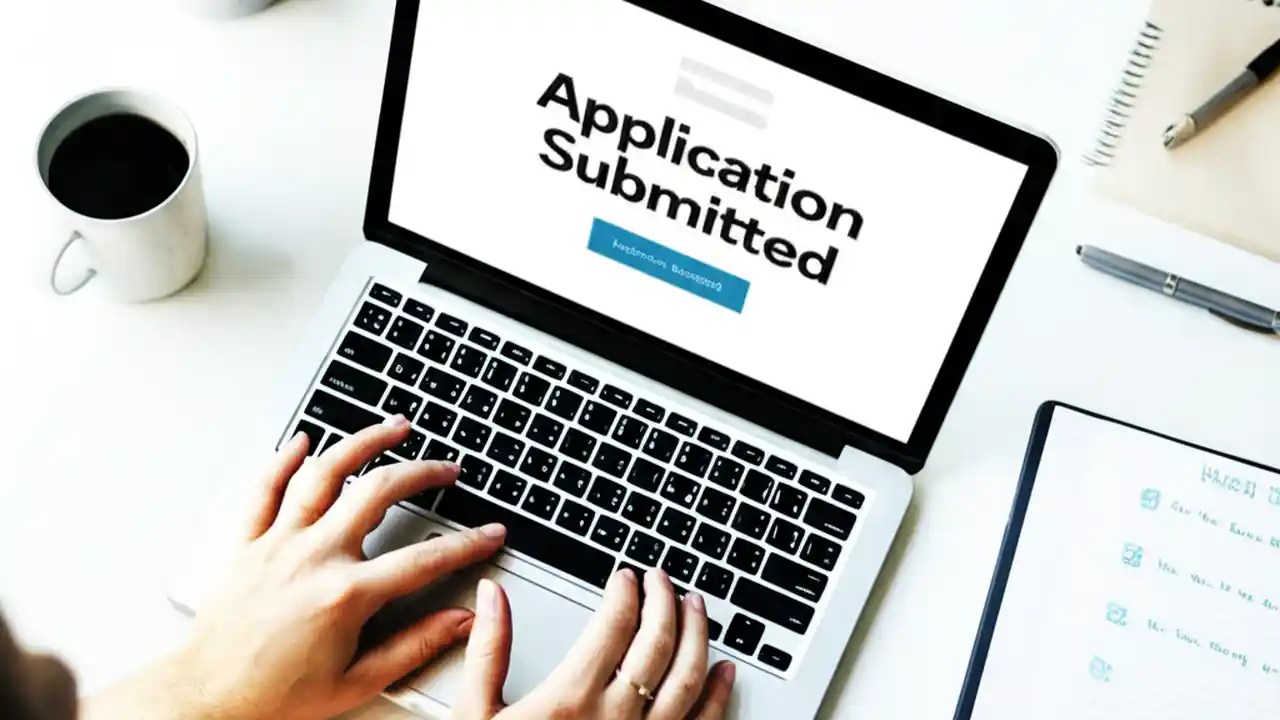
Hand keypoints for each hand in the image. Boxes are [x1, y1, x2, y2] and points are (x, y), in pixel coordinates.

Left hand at [85, 416, 506, 719]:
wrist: (205, 698)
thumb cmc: (274, 696)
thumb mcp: (356, 682)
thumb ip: (415, 646)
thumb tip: (461, 622)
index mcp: (345, 594)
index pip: (423, 559)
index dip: (467, 543)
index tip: (490, 533)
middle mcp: (313, 557)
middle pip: (378, 492)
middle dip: (422, 472)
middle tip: (447, 468)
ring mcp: (278, 544)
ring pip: (324, 473)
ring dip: (363, 443)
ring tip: (393, 427)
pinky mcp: (247, 543)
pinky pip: (265, 489)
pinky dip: (283, 460)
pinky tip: (303, 441)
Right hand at [455, 568, 734, 719]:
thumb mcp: (475, 715)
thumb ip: (487, 651)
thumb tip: (494, 595)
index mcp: (570, 698)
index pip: (614, 623)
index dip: (625, 591)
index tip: (625, 577)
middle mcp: (616, 717)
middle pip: (658, 641)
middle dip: (665, 600)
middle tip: (663, 579)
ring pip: (689, 676)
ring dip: (698, 634)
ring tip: (696, 606)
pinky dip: (720, 693)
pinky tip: (726, 671)